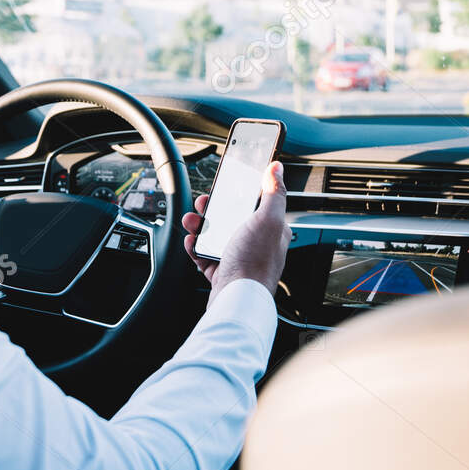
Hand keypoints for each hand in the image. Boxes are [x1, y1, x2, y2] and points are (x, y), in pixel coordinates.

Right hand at [181, 161, 292, 304]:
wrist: (236, 300)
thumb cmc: (255, 263)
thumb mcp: (268, 220)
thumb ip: (274, 193)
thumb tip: (277, 169)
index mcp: (270, 231)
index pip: (256, 205)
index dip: (239, 194)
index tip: (226, 186)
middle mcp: (255, 245)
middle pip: (231, 219)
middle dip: (213, 209)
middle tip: (203, 204)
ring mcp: (237, 259)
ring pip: (215, 236)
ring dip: (200, 226)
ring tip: (191, 221)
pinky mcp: (221, 272)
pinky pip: (204, 255)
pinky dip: (195, 247)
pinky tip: (192, 243)